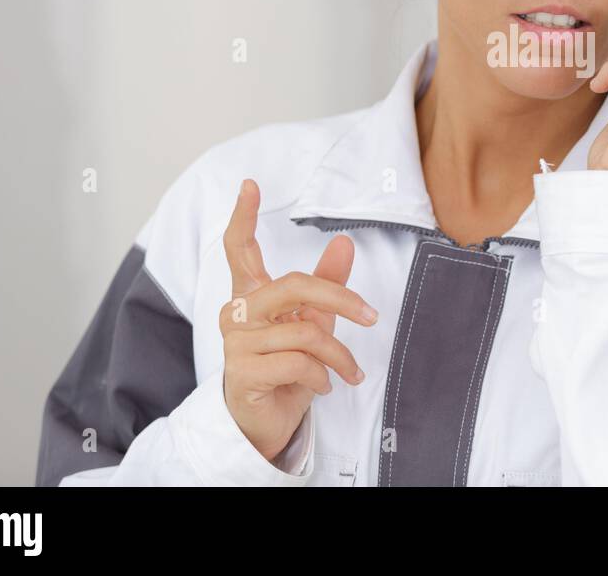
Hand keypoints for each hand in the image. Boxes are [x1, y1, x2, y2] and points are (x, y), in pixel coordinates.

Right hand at [219, 178, 378, 463]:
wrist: (266, 423)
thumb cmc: (288, 368)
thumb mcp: (313, 323)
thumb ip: (326, 285)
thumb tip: (344, 242)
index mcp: (251, 295)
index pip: (239, 249)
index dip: (242, 216)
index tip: (249, 184)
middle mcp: (237, 313)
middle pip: (292, 285)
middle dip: (339, 299)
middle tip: (372, 315)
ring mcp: (236, 343)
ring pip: (304, 332)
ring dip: (338, 355)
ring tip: (349, 372)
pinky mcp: (243, 373)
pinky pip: (298, 363)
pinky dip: (323, 376)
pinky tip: (323, 387)